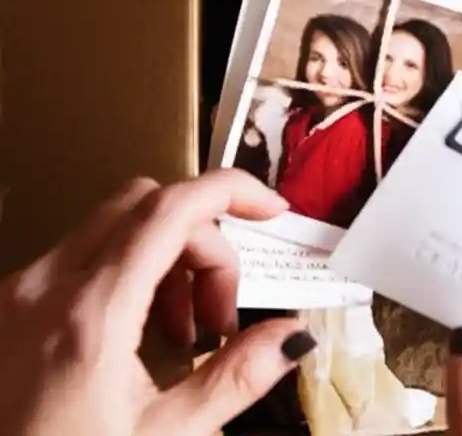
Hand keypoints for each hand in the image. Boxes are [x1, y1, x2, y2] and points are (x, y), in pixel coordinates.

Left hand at [0, 169, 315, 435]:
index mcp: (88, 314)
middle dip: (202, 242)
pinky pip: (80, 257)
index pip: (170, 209)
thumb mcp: (165, 435)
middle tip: (222, 310)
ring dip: (166, 260)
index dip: (231, 191)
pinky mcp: (7, 308)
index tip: (270, 209)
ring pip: (112, 226)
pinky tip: (140, 332)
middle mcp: (43, 287)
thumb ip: (236, 377)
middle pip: (146, 207)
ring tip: (183, 332)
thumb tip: (291, 336)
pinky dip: (127, 273)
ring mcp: (18, 294)